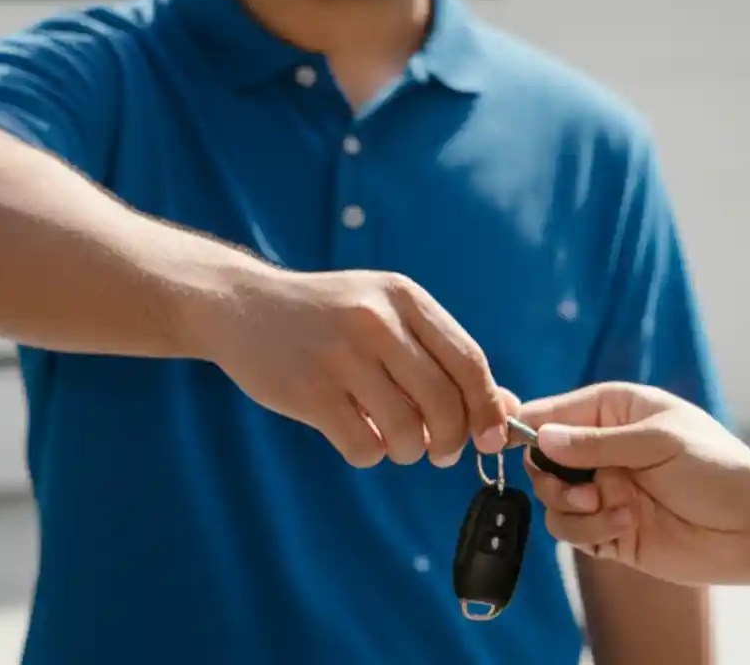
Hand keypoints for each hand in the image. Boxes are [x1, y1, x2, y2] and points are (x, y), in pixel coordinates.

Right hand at [203, 269, 507, 467]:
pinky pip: (363, 446)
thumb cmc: (329, 318)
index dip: (488, 408)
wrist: (242, 305)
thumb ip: (441, 357)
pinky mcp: (308, 391)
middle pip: (444, 403)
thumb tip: (507, 411)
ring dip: (409, 451)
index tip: (489, 438)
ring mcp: (340, 355)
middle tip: (439, 451)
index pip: (469, 361)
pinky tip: (354, 435)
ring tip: (393, 440)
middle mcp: (376, 321)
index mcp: (404, 297)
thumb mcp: (386, 315)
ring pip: (407, 431)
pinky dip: (368, 454)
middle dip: (451, 440)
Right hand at [520, 383, 749, 585]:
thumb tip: (541, 438)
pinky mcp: (607, 529)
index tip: (502, 439)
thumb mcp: (658, 443)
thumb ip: (596, 443)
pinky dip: (589, 531)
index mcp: (614, 411)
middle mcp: (601, 449)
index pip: (553, 411)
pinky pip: (572, 531)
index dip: (525, 424)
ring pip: (551, 499)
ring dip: (572, 507)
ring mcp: (603, 490)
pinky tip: (626, 526)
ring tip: (607, 507)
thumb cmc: (718, 471)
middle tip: (581, 489)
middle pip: (541, 459)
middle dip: (551, 477)